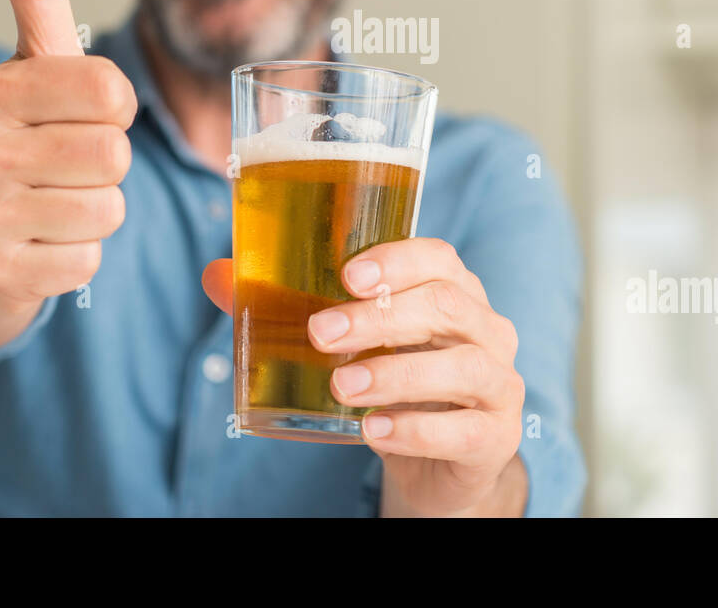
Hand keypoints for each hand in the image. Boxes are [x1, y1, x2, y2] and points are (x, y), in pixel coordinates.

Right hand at [0, 0, 136, 317]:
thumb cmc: (16, 136)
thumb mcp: (30, 62)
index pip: (110, 91)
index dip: (113, 106)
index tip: (82, 112)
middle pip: (114, 155)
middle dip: (104, 164)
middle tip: (62, 164)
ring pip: (107, 211)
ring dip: (94, 210)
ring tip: (51, 200)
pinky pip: (87, 263)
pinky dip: (75, 256)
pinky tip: (38, 242)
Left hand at [202, 238, 527, 516]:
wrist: (437, 461)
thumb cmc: (392, 381)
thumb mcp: (349, 343)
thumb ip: (287, 307)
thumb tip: (218, 275)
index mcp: (455, 292)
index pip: (440, 258)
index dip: (398, 259)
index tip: (347, 274)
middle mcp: (487, 330)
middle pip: (446, 306)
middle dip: (380, 318)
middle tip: (321, 334)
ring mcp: (499, 384)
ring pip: (463, 366)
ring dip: (396, 373)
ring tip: (342, 386)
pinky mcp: (497, 438)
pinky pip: (466, 430)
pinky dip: (417, 429)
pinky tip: (375, 431)